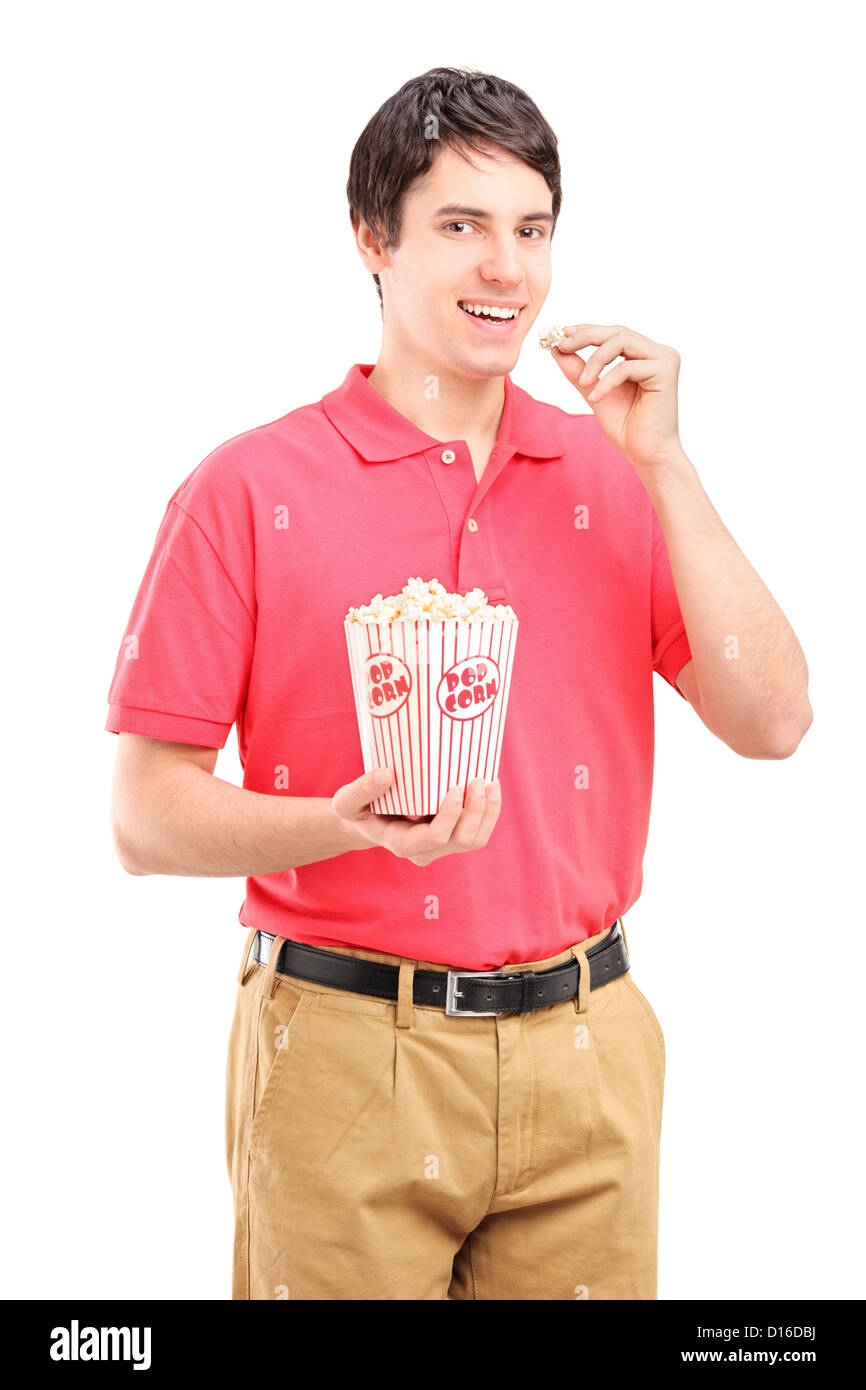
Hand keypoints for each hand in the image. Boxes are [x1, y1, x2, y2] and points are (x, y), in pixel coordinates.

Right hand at [332, 768, 501, 867]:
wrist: (368, 821)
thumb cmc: (357, 809)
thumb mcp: (347, 801)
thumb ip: (362, 789)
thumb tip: (387, 774)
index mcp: (401, 844)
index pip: (433, 838)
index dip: (450, 816)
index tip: (455, 787)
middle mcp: (424, 851)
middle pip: (461, 840)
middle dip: (475, 812)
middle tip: (478, 780)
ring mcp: (440, 847)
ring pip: (474, 839)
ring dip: (488, 813)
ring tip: (491, 782)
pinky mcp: (451, 838)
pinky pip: (477, 832)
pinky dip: (489, 812)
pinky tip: (491, 788)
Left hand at [549, 323, 682, 471]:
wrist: (647, 455)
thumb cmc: (626, 427)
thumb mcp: (594, 392)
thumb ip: (579, 371)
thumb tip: (557, 348)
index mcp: (644, 355)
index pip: (613, 333)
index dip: (587, 330)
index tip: (561, 334)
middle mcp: (657, 353)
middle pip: (617, 332)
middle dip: (586, 337)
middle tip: (562, 345)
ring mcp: (664, 359)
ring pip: (622, 342)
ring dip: (595, 360)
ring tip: (582, 381)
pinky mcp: (666, 371)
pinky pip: (627, 367)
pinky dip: (607, 381)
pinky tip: (596, 398)